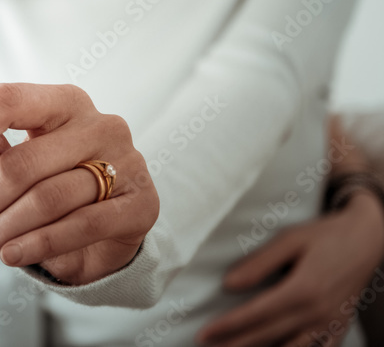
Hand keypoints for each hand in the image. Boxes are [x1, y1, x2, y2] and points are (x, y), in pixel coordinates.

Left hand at [0, 83, 158, 284]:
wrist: (118, 222)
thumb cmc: (61, 179)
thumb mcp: (22, 158)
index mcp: (63, 101)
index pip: (7, 101)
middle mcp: (99, 124)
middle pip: (22, 162)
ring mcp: (125, 162)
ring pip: (47, 198)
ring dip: (1, 231)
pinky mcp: (140, 203)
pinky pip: (81, 225)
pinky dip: (39, 244)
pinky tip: (11, 256)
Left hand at [198, 192, 383, 346]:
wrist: (368, 239)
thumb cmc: (325, 235)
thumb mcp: (289, 240)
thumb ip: (258, 263)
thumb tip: (228, 284)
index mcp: (303, 290)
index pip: (255, 315)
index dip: (227, 326)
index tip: (204, 334)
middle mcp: (317, 313)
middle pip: (268, 336)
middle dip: (235, 344)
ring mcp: (330, 324)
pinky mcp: (339, 327)